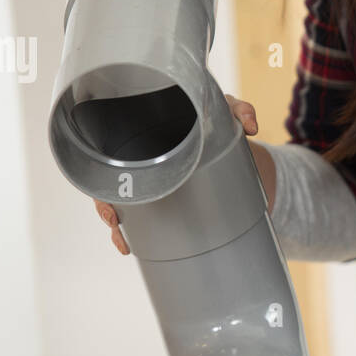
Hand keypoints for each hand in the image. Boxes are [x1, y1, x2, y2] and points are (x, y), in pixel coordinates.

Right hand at [93, 93, 261, 251]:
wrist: (226, 136)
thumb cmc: (214, 117)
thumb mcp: (225, 109)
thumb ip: (240, 109)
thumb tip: (251, 127)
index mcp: (147, 130)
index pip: (111, 150)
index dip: (103, 169)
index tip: (108, 188)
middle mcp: (142, 157)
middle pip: (112, 182)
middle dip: (106, 204)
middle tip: (114, 220)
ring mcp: (151, 178)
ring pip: (123, 204)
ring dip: (118, 225)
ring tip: (123, 241)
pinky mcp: (162, 195)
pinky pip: (142, 215)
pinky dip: (134, 231)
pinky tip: (131, 246)